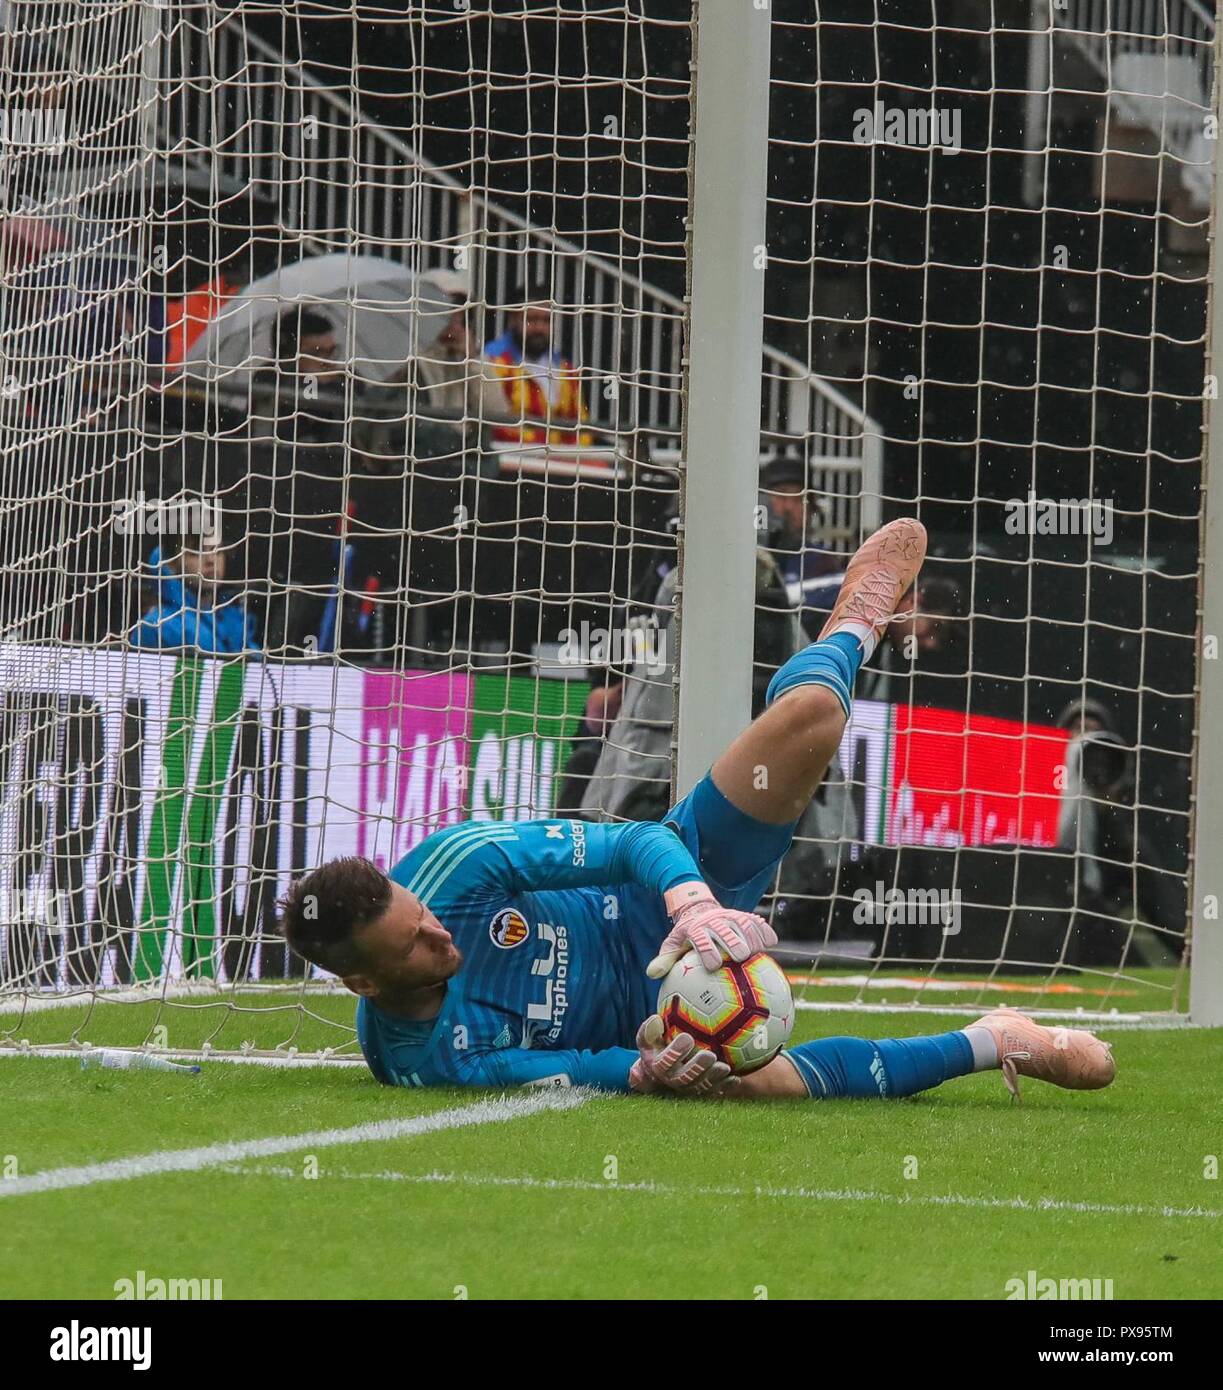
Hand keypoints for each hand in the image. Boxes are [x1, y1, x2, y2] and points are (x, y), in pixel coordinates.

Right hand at [628, 1014, 737, 1096]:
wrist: (663, 1069)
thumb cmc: (657, 1046)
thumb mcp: (648, 1039)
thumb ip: (649, 1031)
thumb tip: (655, 1020)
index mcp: (657, 1067)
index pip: (663, 1062)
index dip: (675, 1052)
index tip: (687, 1037)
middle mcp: (672, 1081)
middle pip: (684, 1077)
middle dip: (697, 1067)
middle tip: (710, 1055)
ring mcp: (687, 1088)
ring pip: (700, 1086)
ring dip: (713, 1078)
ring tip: (725, 1068)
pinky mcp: (701, 1092)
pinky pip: (713, 1091)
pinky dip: (724, 1086)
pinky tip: (735, 1078)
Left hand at [647, 881, 776, 978]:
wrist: (698, 907)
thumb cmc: (687, 934)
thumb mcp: (673, 943)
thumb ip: (665, 959)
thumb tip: (651, 974)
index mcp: (696, 928)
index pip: (701, 939)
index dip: (707, 950)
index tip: (714, 966)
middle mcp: (713, 920)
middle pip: (725, 930)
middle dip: (733, 942)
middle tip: (742, 958)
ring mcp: (730, 916)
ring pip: (743, 923)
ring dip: (752, 936)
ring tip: (759, 953)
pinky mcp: (743, 914)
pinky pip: (756, 921)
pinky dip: (764, 929)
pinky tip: (772, 942)